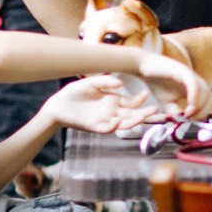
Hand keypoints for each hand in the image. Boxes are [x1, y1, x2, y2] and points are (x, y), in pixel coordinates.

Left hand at [43, 76, 159, 133]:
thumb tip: (121, 83)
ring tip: (142, 117)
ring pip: (123, 124)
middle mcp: (111, 112)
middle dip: (144, 114)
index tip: (147, 94)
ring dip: (133, 122)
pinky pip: (106, 129)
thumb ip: (105, 82)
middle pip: (131, 115)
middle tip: (155, 111)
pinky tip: (118, 122)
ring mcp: (104, 120)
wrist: (57, 104)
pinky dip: (112, 127)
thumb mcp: (91, 83)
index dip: (140, 100)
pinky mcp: (94, 126)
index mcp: (113, 101)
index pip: (131, 103)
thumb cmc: (74, 93)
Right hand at [135, 53, 211, 117]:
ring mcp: (191, 76)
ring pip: (205, 92)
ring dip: (200, 107)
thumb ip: (177, 113)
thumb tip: (183, 124)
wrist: (144, 68)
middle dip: (204, 113)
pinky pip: (194, 84)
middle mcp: (197, 83)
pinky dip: (194, 97)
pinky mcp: (183, 71)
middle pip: (211, 99)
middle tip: (192, 121)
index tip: (206, 126)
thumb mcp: (168, 104)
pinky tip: (189, 107)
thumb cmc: (158, 84)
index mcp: (196, 91)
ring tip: (189, 115)